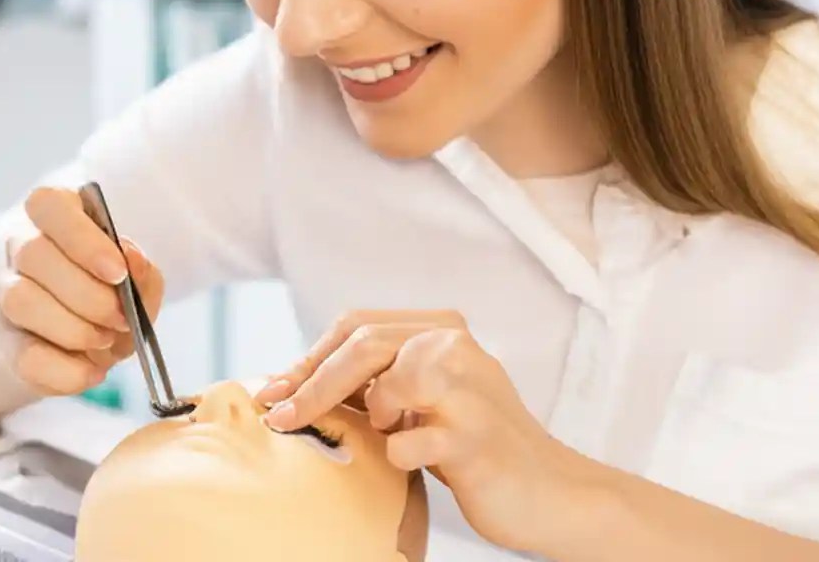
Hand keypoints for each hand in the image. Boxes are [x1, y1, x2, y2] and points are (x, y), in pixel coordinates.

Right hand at [0, 186, 164, 396]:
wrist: (99, 346)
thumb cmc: (118, 300)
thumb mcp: (143, 285)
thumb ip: (143, 273)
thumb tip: (132, 261)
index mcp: (58, 218)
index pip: (47, 205)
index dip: (81, 238)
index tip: (117, 272)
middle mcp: (24, 249)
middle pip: (33, 254)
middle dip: (87, 295)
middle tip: (121, 318)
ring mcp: (9, 294)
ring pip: (20, 300)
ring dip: (73, 329)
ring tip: (104, 340)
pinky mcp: (7, 340)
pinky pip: (25, 356)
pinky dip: (67, 371)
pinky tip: (93, 370)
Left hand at [257, 310, 599, 554]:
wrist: (546, 491)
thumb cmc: (467, 444)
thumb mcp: (416, 399)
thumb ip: (369, 379)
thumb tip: (288, 382)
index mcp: (440, 327)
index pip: (356, 327)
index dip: (309, 358)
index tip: (272, 391)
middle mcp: (457, 346)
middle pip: (364, 347)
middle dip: (311, 384)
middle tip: (280, 418)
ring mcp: (471, 389)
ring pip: (387, 384)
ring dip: (369, 414)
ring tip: (382, 432)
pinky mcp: (477, 437)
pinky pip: (411, 442)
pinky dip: (397, 453)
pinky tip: (405, 457)